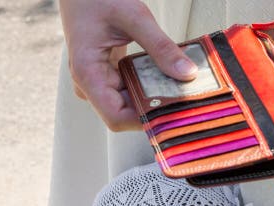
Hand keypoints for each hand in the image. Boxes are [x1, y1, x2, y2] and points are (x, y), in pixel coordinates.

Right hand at [59, 0, 197, 130]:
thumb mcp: (134, 17)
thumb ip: (161, 47)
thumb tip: (187, 73)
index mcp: (87, 74)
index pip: (116, 118)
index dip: (144, 120)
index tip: (170, 111)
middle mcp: (90, 84)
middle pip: (126, 113)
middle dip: (154, 108)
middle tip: (182, 98)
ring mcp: (99, 82)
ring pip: (132, 104)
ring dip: (154, 97)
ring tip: (177, 87)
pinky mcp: (110, 76)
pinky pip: (133, 90)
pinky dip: (150, 85)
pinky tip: (166, 77)